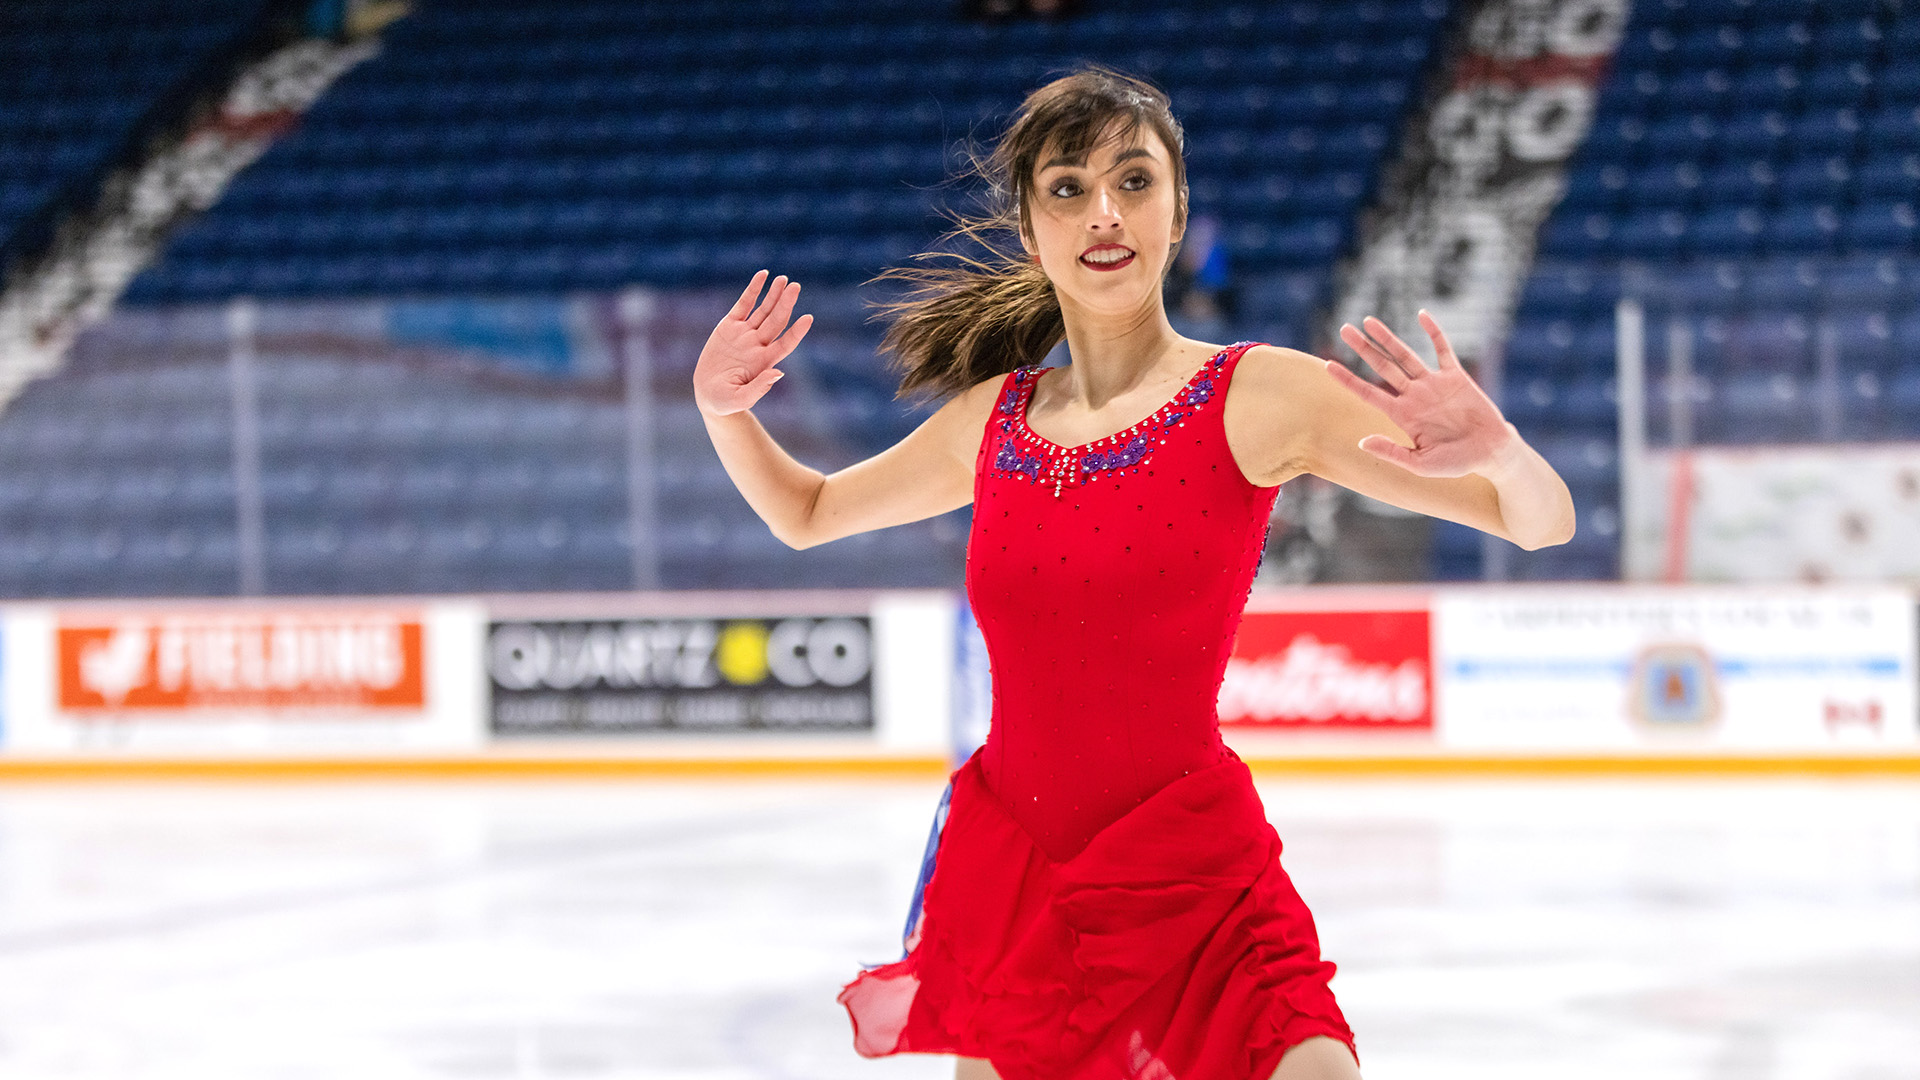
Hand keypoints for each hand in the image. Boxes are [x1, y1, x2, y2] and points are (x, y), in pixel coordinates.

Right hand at [693, 270, 813, 417]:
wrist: (708, 394)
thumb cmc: (726, 402)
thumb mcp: (739, 399)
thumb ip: (759, 388)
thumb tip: (777, 373)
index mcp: (764, 361)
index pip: (786, 343)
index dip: (797, 331)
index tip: (808, 318)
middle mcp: (758, 344)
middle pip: (776, 320)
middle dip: (786, 303)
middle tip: (795, 286)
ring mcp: (745, 333)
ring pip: (763, 309)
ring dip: (774, 295)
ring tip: (784, 279)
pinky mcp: (730, 326)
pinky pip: (744, 303)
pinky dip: (753, 289)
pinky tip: (763, 275)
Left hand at [1329, 310, 1518, 478]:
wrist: (1490, 453)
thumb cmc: (1456, 463)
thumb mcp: (1420, 464)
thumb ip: (1391, 452)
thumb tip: (1361, 442)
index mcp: (1402, 415)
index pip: (1368, 393)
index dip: (1348, 379)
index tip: (1327, 365)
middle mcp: (1414, 396)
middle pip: (1382, 366)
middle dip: (1363, 348)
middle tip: (1344, 329)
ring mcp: (1434, 384)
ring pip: (1405, 354)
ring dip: (1387, 337)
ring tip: (1369, 321)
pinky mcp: (1456, 376)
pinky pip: (1443, 349)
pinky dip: (1433, 331)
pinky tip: (1421, 314)